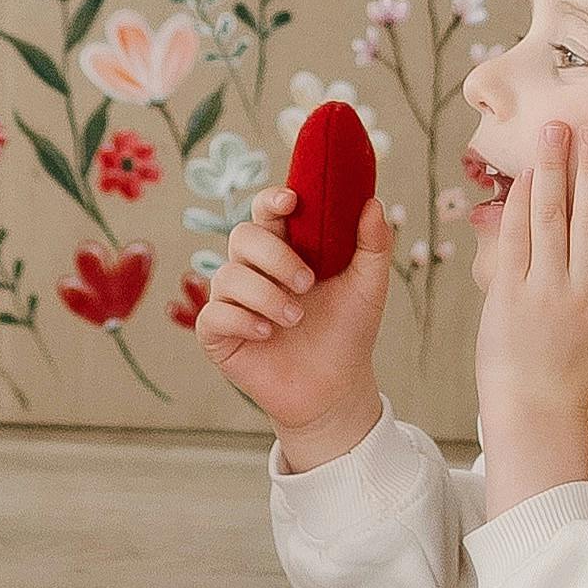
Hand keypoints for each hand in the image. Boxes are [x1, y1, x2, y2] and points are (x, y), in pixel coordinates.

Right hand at [193, 182, 392, 470]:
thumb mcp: (368, 286)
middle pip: (243, 236)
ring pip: (228, 275)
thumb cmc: (348, 331)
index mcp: (286, 248)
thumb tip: (374, 203)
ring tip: (295, 318)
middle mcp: (254, 269)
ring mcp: (233, 301)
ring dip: (265, 295)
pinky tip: (266, 334)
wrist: (336, 388)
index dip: (272, 200)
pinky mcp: (218, 334)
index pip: (266, 210)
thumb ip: (373, 244)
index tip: (292, 202)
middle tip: (307, 282)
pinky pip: (213, 314)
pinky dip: (241, 320)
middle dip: (275, 256)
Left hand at [472, 123, 587, 510]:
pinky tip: (526, 173)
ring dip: (554, 170)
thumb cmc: (586, 372)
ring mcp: (545, 289)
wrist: (534, 404)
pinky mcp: (508, 291)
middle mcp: (584, 291)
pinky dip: (521, 203)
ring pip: (551, 219)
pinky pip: (516, 238)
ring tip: (554, 131)